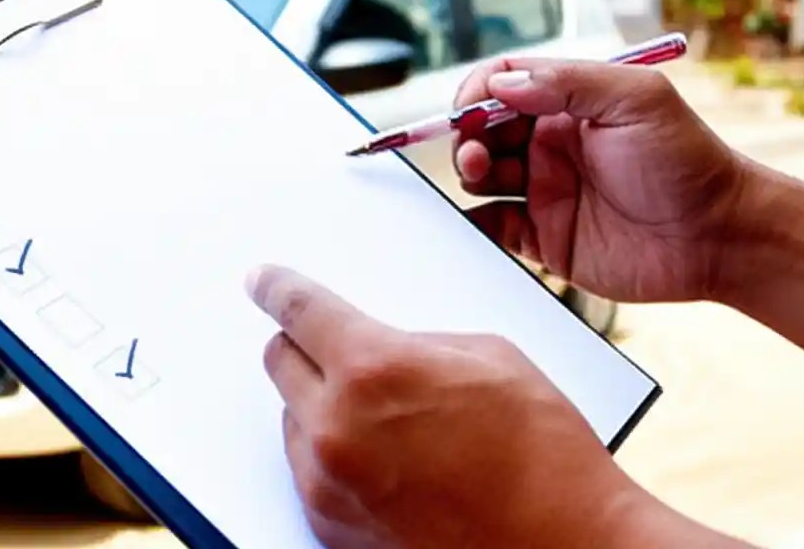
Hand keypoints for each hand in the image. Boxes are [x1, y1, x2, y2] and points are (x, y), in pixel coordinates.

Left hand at [245, 264, 688, 548]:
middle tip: (340, 351)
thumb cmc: (542, 455)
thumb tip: (379, 345)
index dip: (276, 287)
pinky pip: (306, 469)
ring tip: (390, 421)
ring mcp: (328, 484)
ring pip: (292, 418)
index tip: (261, 280)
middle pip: (278, 361)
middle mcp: (335, 427)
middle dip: (305, 347)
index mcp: (373, 369)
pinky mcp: (329, 527)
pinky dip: (332, 454)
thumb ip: (413, 342)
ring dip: (322, 406)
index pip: (298, 309)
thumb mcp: (488, 357)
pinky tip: (387, 460)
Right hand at [454, 60, 749, 302]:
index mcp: (570, 105)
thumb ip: (568, 82)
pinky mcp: (546, 239)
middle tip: (477, 152)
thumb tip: (501, 84)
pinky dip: (474, 223)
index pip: (505, 84)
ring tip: (484, 175)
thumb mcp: (637, 100)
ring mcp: (547, 192)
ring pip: (482, 177)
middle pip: (484, 131)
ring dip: (470, 173)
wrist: (719, 237)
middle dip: (468, 136)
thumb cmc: (689, 162)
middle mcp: (552, 146)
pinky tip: (477, 218)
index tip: (469, 109)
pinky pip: (494, 227)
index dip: (478, 92)